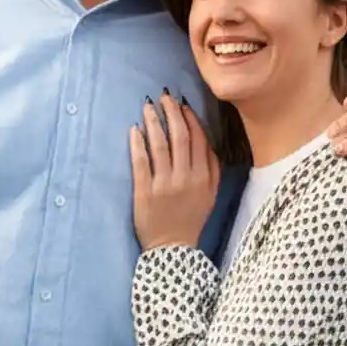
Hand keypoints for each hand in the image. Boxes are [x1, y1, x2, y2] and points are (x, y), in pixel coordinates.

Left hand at [131, 93, 220, 250]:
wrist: (173, 247)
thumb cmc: (191, 218)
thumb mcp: (211, 194)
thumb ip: (212, 167)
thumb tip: (204, 140)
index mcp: (204, 177)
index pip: (199, 140)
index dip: (190, 119)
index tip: (182, 105)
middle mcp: (186, 178)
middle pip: (179, 137)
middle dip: (172, 113)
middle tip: (164, 97)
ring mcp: (164, 185)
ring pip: (159, 146)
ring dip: (154, 123)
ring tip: (148, 108)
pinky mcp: (144, 192)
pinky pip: (141, 162)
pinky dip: (137, 144)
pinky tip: (134, 130)